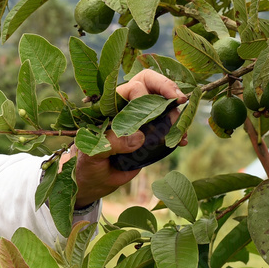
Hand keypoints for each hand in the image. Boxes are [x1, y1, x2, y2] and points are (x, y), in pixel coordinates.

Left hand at [71, 69, 187, 204]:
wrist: (93, 181)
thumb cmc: (86, 163)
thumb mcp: (92, 154)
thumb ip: (111, 143)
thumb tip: (140, 137)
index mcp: (111, 106)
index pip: (133, 86)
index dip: (146, 93)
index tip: (153, 109)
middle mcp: (128, 108)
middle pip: (151, 86)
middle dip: (167, 88)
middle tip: (180, 99)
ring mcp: (142, 121)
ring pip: (164, 106)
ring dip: (177, 113)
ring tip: (180, 130)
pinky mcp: (151, 137)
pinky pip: (169, 128)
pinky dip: (178, 132)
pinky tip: (181, 141)